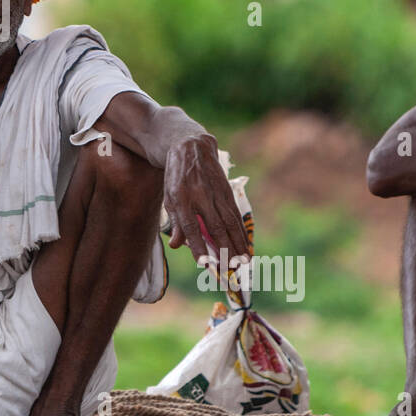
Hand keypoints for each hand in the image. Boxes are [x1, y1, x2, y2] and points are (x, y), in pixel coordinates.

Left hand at [163, 133, 249, 266]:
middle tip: (231, 268)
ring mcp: (215, 192)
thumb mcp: (168, 196)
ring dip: (238, 243)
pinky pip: (235, 213)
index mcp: (181, 199)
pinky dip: (241, 230)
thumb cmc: (176, 177)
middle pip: (215, 227)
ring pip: (229, 221)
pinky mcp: (226, 189)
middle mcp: (199, 195)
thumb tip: (177, 246)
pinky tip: (246, 243)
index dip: (197, 246)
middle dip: (225, 249)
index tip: (204, 264)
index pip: (190, 227)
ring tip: (244, 261)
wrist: (190, 146)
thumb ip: (175, 222)